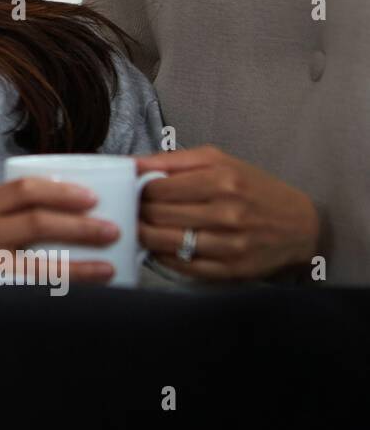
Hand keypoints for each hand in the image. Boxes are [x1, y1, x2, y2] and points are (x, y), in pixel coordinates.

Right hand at [0, 177, 123, 284]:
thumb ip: (7, 212)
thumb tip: (64, 209)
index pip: (23, 189)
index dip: (61, 190)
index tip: (92, 195)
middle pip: (36, 221)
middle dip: (80, 224)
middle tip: (113, 227)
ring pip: (36, 261)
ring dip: (78, 263)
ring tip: (109, 265)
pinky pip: (26, 290)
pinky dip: (57, 291)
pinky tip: (79, 295)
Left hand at [134, 145, 319, 279]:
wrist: (299, 225)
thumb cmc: (253, 188)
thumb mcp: (219, 161)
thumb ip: (172, 159)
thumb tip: (130, 163)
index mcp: (222, 180)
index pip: (157, 188)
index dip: (137, 189)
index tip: (134, 189)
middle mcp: (227, 213)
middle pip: (156, 215)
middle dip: (138, 212)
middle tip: (134, 209)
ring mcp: (229, 244)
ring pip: (163, 242)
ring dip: (144, 235)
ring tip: (141, 227)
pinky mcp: (230, 270)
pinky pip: (180, 265)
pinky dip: (163, 256)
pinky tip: (161, 245)